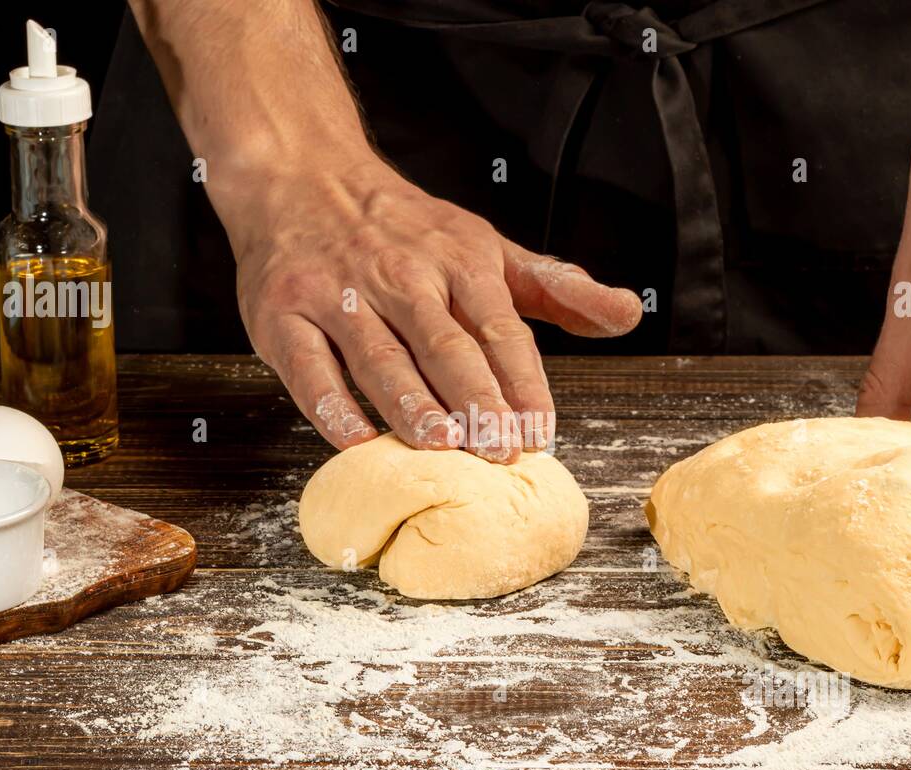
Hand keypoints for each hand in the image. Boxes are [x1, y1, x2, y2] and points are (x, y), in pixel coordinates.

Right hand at [229, 158, 641, 461]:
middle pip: (446, 346)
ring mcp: (338, 295)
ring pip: (381, 357)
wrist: (302, 177)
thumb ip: (557, 288)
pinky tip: (356, 442)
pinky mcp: (282, 315)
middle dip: (477, 400)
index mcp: (459, 262)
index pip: (501, 330)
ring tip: (442, 446)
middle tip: (500, 451)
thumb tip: (628, 315)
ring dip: (413, 405)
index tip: (541, 432)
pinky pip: (309, 368)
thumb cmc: (405, 229)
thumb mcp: (487, 248)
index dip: (524, 384)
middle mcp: (401, 277)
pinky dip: (332, 406)